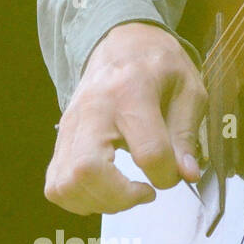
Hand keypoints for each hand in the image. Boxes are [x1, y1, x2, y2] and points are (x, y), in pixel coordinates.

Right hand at [44, 21, 205, 214]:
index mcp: (134, 90)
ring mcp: (71, 123)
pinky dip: (78, 198)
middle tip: (145, 192)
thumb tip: (186, 174)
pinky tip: (105, 190)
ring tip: (126, 192)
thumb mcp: (188, 87)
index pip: (148, 150)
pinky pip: (55, 183)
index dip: (167, 174)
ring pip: (65, 183)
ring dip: (98, 202)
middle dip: (119, 197)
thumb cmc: (158, 63)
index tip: (175, 175)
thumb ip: (187, 133)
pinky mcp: (61, 137)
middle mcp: (95, 108)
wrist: (122, 40)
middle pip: (87, 170)